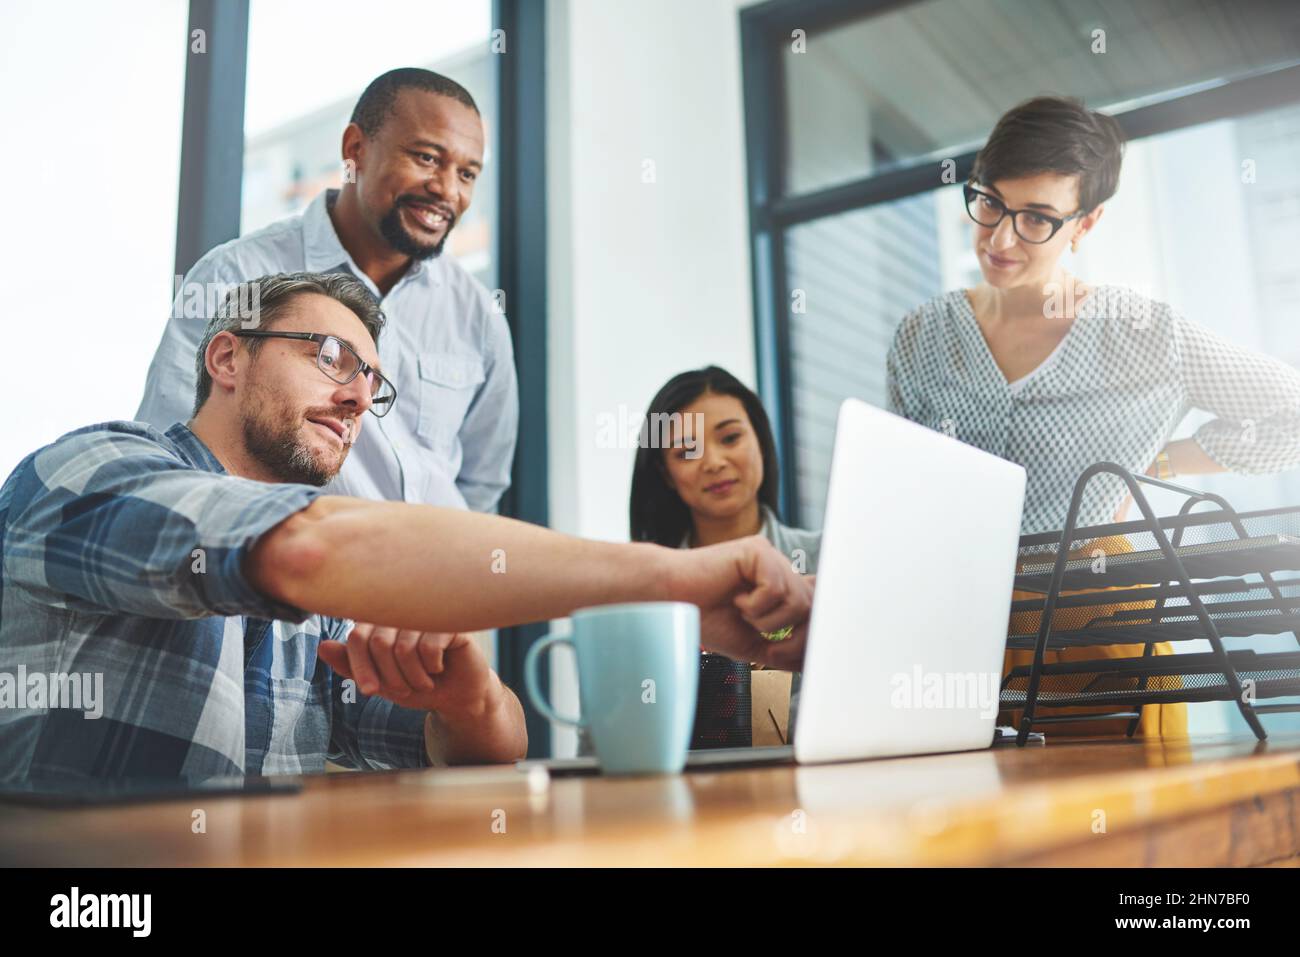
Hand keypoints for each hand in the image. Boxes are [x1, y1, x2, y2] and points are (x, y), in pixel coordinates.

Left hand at [318, 623, 498, 717]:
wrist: (455, 695)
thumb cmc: (416, 683)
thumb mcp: (378, 681)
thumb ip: (350, 665)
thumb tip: (322, 647)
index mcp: (381, 620)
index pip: (358, 637)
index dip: (360, 668)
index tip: (371, 690)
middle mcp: (403, 612)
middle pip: (379, 643)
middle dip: (391, 677)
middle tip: (405, 687)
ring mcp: (428, 614)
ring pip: (404, 648)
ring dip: (413, 677)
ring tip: (423, 680)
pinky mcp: (451, 622)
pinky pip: (429, 646)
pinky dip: (431, 667)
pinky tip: (440, 666)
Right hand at [670, 536, 814, 668]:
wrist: (671, 601)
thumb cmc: (704, 616)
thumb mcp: (751, 642)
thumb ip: (781, 649)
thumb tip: (809, 663)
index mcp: (776, 584)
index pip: (812, 602)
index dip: (812, 628)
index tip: (797, 651)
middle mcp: (777, 567)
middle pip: (811, 604)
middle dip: (796, 637)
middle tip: (770, 649)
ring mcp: (768, 557)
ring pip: (797, 599)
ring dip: (770, 621)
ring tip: (743, 616)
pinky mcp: (757, 551)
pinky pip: (776, 588)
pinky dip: (756, 605)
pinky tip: (735, 600)